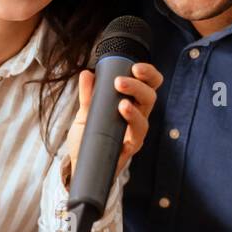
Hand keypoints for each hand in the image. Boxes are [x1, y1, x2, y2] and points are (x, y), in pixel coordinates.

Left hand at [65, 61, 162, 177]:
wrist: (81, 165)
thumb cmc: (88, 137)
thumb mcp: (85, 113)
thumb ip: (87, 95)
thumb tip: (87, 73)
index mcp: (132, 103)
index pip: (148, 84)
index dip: (148, 74)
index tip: (136, 67)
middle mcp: (137, 117)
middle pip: (150, 96)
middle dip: (138, 86)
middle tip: (120, 81)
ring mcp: (135, 133)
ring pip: (145, 116)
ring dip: (134, 105)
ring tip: (121, 101)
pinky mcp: (130, 148)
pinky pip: (136, 135)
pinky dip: (131, 122)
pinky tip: (123, 111)